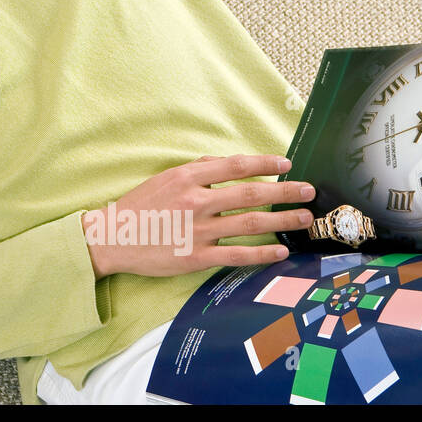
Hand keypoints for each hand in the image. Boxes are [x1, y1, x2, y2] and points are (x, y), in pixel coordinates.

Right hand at [81, 153, 314, 278]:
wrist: (113, 238)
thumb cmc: (139, 206)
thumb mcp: (164, 178)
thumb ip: (197, 169)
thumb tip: (228, 164)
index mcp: (186, 178)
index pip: (235, 166)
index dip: (264, 164)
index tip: (286, 164)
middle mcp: (195, 202)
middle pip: (250, 194)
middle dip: (285, 191)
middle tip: (308, 190)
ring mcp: (197, 231)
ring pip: (249, 223)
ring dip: (282, 219)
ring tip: (303, 217)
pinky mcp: (196, 257)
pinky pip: (237, 254)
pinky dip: (262, 252)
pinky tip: (280, 250)